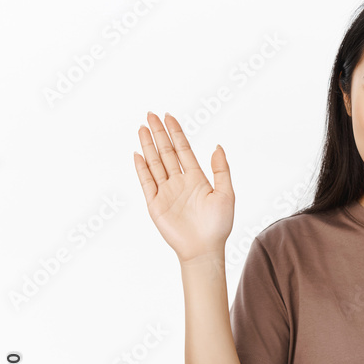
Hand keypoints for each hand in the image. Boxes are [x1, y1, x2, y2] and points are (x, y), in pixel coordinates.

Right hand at [132, 112, 234, 263]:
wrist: (204, 249)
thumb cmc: (218, 225)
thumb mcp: (226, 194)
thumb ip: (221, 170)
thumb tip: (217, 146)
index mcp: (197, 179)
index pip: (183, 150)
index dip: (176, 133)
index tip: (169, 116)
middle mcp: (180, 183)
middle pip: (166, 153)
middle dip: (159, 134)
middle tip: (151, 114)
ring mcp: (166, 192)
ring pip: (155, 163)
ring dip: (148, 146)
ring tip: (142, 128)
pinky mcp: (155, 204)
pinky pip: (146, 182)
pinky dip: (141, 168)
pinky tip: (138, 154)